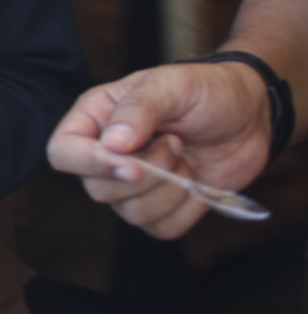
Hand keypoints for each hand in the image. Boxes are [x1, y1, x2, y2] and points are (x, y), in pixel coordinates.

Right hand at [48, 61, 271, 239]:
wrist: (250, 112)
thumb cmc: (206, 89)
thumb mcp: (172, 84)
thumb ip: (138, 109)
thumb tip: (112, 145)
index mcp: (96, 119)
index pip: (64, 152)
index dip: (91, 164)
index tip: (134, 165)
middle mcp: (108, 155)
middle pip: (99, 190)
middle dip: (148, 174)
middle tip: (175, 143)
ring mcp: (134, 185)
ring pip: (132, 213)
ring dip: (171, 189)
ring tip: (185, 156)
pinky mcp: (163, 207)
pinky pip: (163, 229)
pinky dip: (188, 209)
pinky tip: (195, 179)